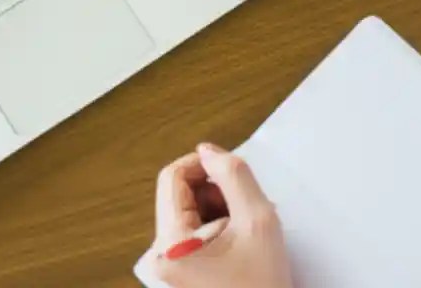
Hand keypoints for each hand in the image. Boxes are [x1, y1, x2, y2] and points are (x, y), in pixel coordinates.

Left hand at [151, 143, 292, 287]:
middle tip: (243, 206)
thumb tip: (209, 151)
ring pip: (187, 209)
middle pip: (178, 193)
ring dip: (217, 207)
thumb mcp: (259, 221)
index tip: (229, 169)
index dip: (202, 165)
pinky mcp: (179, 268)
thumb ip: (235, 176)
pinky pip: (192, 229)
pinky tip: (238, 240)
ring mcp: (169, 263)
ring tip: (243, 228)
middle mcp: (161, 255)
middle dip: (214, 190)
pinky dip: (216, 224)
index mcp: (171, 246)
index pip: (172, 178)